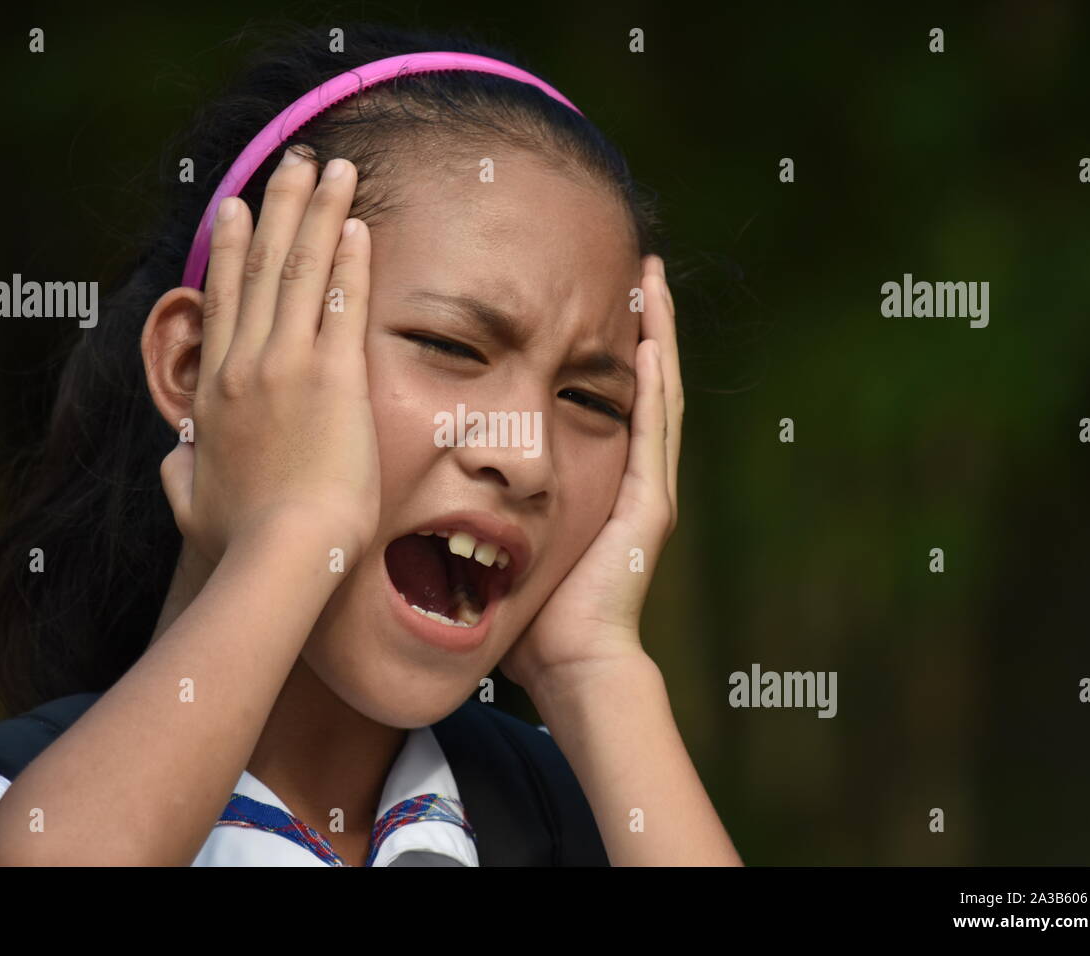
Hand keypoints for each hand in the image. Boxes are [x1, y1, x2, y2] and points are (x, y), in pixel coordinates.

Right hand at [160, 150, 379, 565]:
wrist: (279, 556)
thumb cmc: (239, 542)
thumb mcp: (190, 504)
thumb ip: (179, 473)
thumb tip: (172, 458)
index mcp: (213, 392)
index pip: (224, 303)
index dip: (232, 250)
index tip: (238, 208)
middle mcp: (246, 365)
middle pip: (262, 269)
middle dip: (281, 208)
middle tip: (294, 161)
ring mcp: (289, 366)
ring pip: (302, 272)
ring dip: (320, 214)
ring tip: (335, 169)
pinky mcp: (335, 380)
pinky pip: (343, 306)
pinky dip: (351, 263)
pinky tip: (360, 226)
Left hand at [499, 254, 682, 693]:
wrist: (571, 666)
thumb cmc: (535, 617)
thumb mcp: (507, 542)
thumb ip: (486, 507)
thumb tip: (433, 482)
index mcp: (602, 485)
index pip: (607, 399)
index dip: (605, 348)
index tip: (594, 298)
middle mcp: (635, 479)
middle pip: (641, 384)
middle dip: (642, 325)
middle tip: (636, 267)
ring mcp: (648, 489)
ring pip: (656, 394)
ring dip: (656, 335)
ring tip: (652, 279)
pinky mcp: (650, 504)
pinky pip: (654, 429)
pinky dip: (656, 382)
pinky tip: (652, 337)